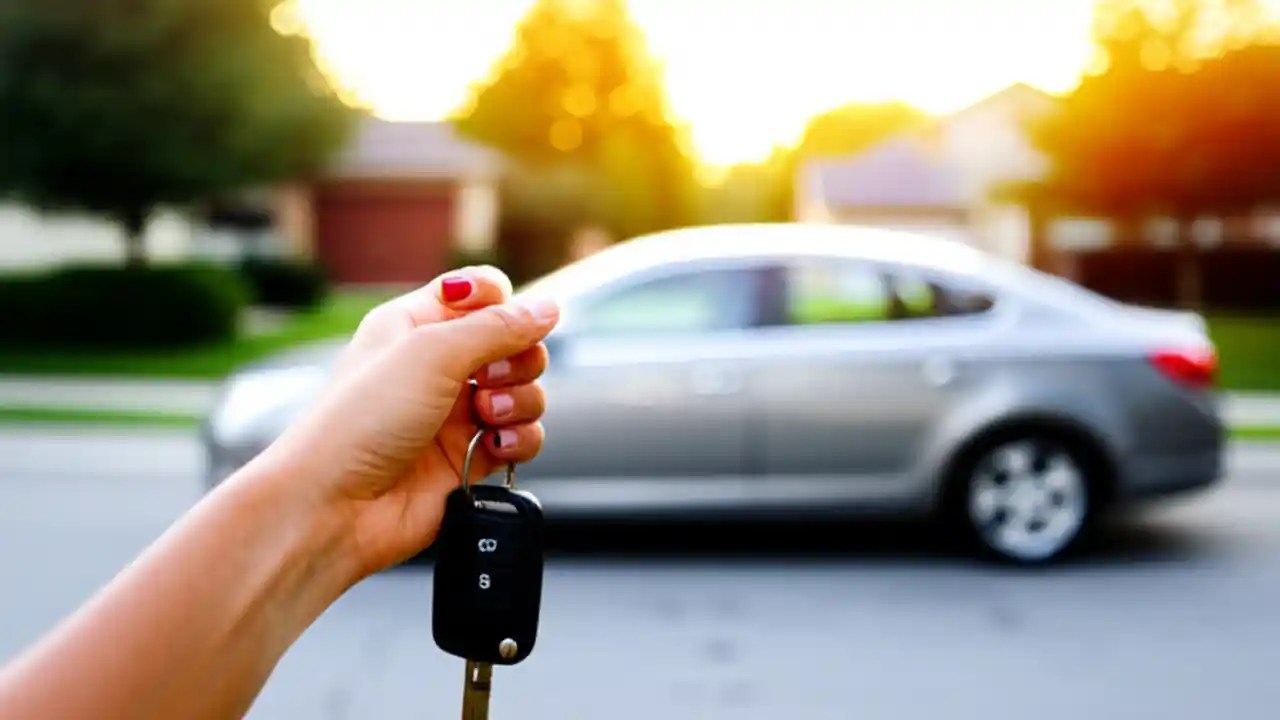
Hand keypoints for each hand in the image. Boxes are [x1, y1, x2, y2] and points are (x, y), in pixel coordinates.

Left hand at [259, 267, 558, 579]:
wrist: (333, 507)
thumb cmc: (358, 423)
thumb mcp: (430, 354)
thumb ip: (497, 327)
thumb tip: (548, 308)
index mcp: (413, 326)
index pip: (479, 294)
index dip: (501, 303)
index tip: (500, 321)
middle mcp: (435, 367)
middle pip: (513, 345)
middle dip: (517, 361)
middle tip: (489, 379)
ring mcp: (453, 414)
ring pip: (523, 392)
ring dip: (520, 403)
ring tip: (489, 418)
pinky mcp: (468, 458)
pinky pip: (520, 438)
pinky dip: (519, 441)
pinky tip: (496, 447)